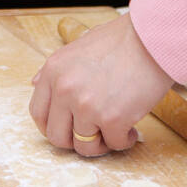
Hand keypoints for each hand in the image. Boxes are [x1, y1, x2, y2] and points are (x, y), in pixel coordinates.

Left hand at [28, 13, 173, 155]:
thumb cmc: (120, 41)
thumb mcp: (77, 48)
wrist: (152, 39)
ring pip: (85, 147)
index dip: (52, 127)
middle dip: (75, 140)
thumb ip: (56, 70)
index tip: (67, 129)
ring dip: (101, 142)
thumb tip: (35, 84)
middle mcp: (65, 90)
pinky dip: (123, 140)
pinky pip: (113, 144)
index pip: (38, 113)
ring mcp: (86, 106)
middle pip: (57, 137)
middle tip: (94, 134)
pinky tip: (131, 128)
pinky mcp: (112, 119)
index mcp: (53, 72)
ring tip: (115, 129)